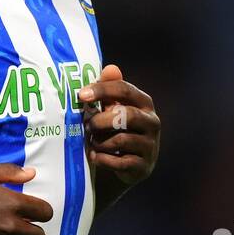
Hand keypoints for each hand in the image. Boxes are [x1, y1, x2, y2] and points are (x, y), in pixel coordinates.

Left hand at [78, 63, 159, 188]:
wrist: (127, 166)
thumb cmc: (117, 130)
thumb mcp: (114, 108)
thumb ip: (110, 89)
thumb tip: (110, 68)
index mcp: (144, 103)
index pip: (125, 89)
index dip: (102, 90)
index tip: (81, 95)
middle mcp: (152, 122)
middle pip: (125, 115)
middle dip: (100, 121)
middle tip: (87, 126)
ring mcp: (150, 145)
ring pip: (121, 140)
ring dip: (100, 142)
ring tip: (92, 143)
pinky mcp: (143, 166)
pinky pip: (120, 162)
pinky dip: (103, 159)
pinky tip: (95, 157)